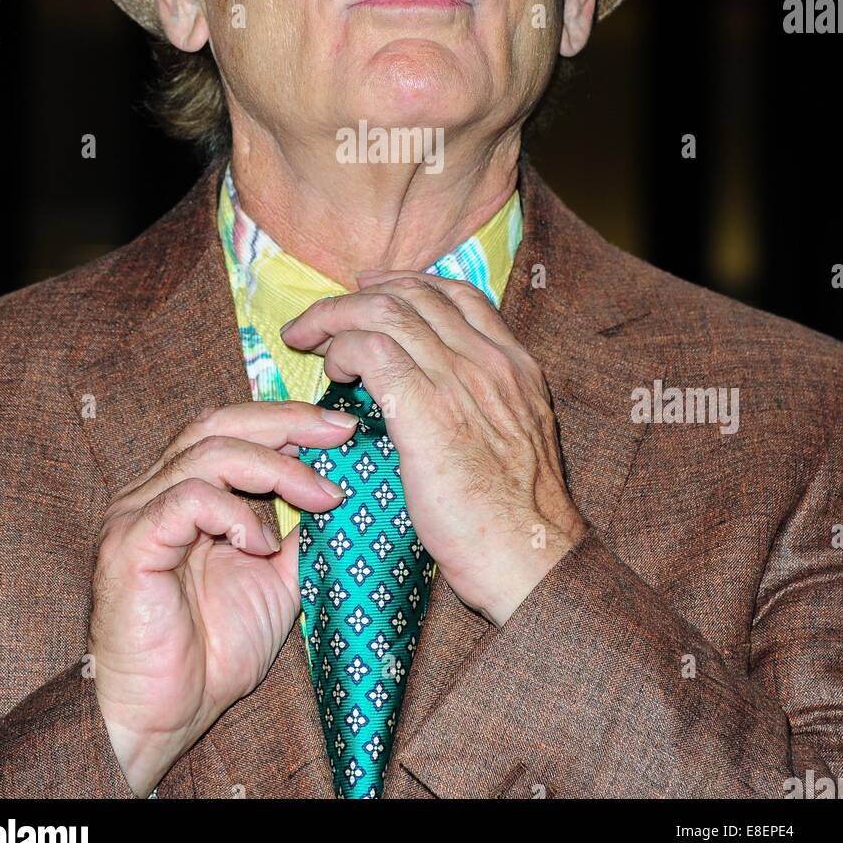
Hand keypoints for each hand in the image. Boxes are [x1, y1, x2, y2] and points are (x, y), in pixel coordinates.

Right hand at [88, 400, 356, 795]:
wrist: (166, 716)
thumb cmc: (214, 652)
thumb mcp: (277, 579)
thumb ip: (300, 532)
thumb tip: (344, 488)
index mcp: (184, 492)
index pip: (232, 428)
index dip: (287, 419)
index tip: (344, 429)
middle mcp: (154, 492)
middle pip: (217, 423)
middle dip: (286, 421)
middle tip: (340, 432)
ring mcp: (137, 513)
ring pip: (209, 452)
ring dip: (277, 469)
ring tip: (322, 497)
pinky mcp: (130, 543)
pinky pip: (188, 499)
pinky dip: (234, 513)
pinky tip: (262, 545)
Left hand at [280, 270, 586, 626]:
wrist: (533, 558)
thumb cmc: (518, 518)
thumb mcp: (519, 439)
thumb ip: (488, 405)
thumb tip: (442, 396)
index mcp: (516, 365)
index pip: (457, 293)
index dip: (406, 284)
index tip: (372, 289)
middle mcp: (490, 361)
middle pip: (414, 292)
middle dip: (359, 296)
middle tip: (324, 317)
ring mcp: (460, 381)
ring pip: (386, 311)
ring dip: (337, 318)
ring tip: (310, 339)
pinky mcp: (427, 410)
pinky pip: (372, 351)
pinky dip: (343, 349)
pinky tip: (334, 371)